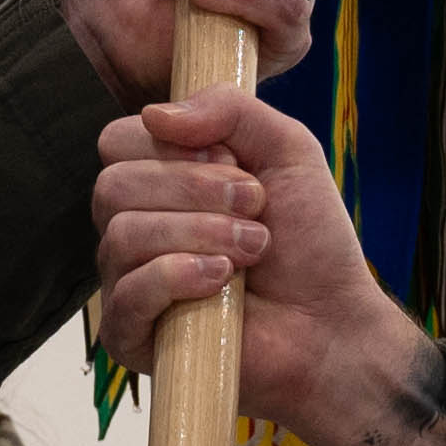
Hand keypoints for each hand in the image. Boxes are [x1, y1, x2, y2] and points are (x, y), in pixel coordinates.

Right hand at [96, 89, 445, 445]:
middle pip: (113, 185)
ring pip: (121, 236)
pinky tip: (221, 282)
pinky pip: (125, 295)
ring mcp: (128, 283)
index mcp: (158, 183)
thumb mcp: (287, 149)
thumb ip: (230, 108)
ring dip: (199, 233)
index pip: (116, 141)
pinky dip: (176, 278)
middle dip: (193, 190)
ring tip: (253, 249)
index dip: (172, 145)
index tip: (235, 161)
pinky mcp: (132, 336)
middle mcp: (133, 228)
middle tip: (255, 208)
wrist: (333, 322)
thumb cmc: (310, 241)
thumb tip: (154, 113)